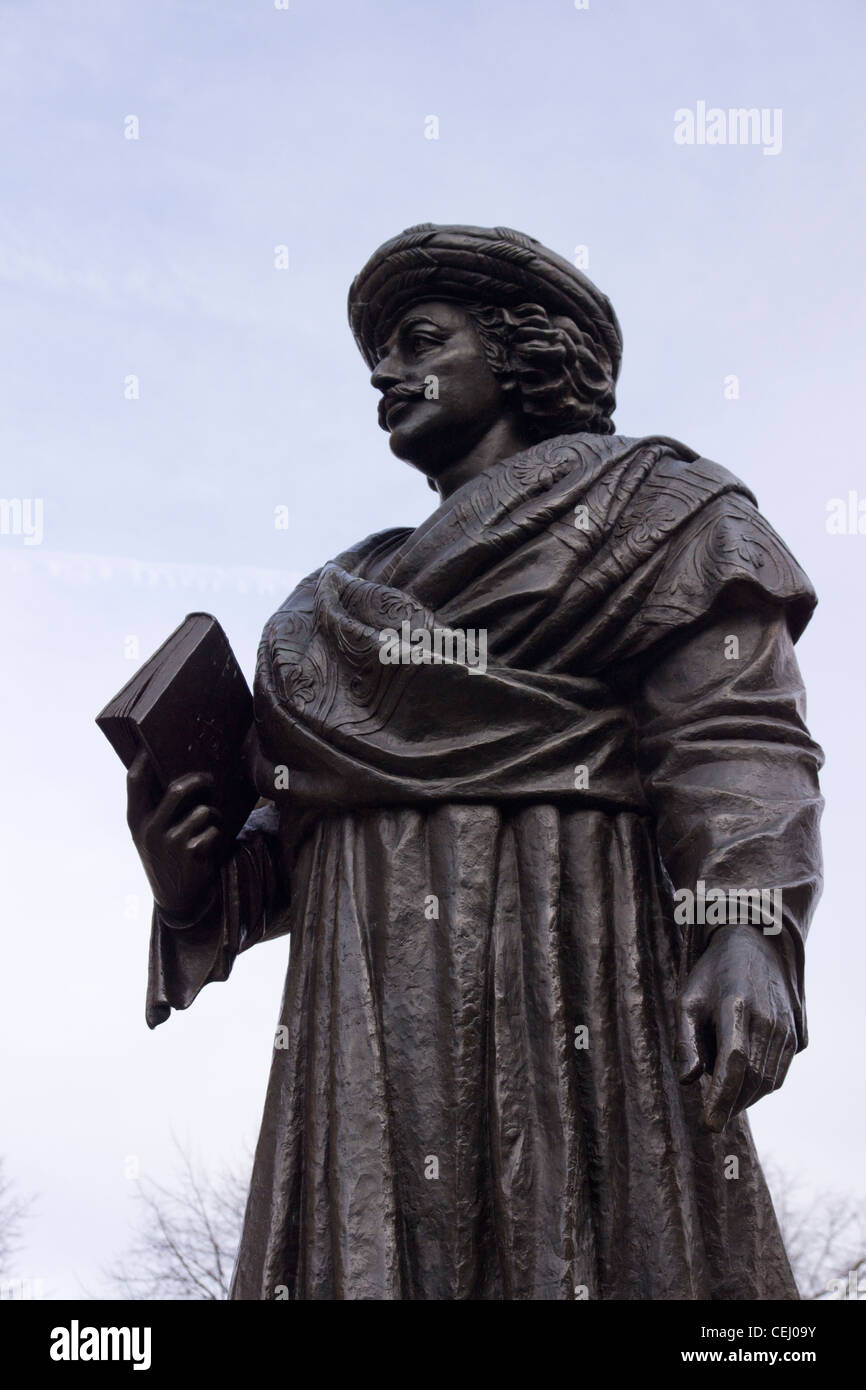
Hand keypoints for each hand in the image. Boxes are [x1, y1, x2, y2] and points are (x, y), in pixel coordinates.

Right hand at [126, 747, 223, 921]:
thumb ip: (154, 808)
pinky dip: (214, 833)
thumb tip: (174, 773)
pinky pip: (211, 829)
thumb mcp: (150, 834)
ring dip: (211, 814)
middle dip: (200, 781)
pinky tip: (207, 845)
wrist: (178, 899)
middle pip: (178, 789)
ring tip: (209, 823)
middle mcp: (149, 829)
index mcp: (135, 820)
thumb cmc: (166, 856)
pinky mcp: (190, 854)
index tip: (151, 742)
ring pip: (201, 811)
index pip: (135, 781)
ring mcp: (169, 842)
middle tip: (209, 780)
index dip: (142, 759)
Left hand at [677, 924, 797, 1131]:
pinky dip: (760, 1087)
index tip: (708, 1124)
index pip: (734, 1063)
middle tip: (711, 1118)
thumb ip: (686, 1041)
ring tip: (723, 1101)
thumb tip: (689, 1080)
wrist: (755, 946)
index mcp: (737, 1008)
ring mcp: (785, 1028)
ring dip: (745, 1099)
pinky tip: (742, 1086)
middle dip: (731, 1106)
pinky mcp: (795, 1035)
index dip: (721, 1098)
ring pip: (769, 1081)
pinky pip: (779, 1073)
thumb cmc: (713, 975)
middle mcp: (768, 1020)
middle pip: (752, 1078)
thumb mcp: (687, 1000)